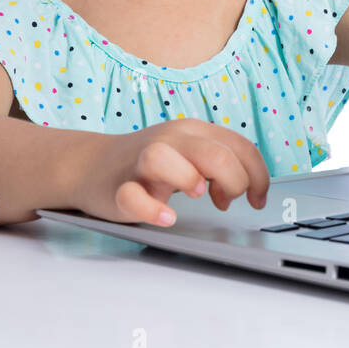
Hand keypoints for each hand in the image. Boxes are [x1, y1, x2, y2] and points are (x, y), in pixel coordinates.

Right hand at [76, 119, 269, 225]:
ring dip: (187, 179)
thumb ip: (221, 162)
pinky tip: (166, 216)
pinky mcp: (117, 188)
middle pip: (212, 152)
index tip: (257, 200)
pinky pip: (131, 196)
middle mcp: (169, 141)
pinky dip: (150, 208)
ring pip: (163, 158)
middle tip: (225, 201)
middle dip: (233, 181)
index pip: (240, 146)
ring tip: (196, 197)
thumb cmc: (150, 165)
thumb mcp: (190, 153)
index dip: (258, 176)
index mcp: (192, 131)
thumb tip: (253, 188)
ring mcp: (140, 163)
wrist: (90, 165)